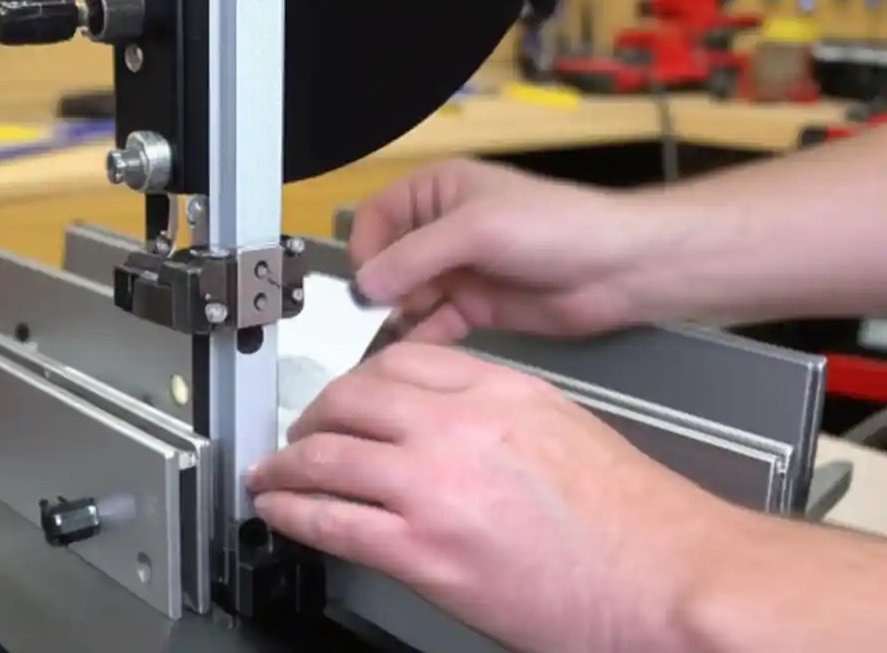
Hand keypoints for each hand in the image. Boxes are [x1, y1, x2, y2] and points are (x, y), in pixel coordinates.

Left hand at [249, 343, 747, 652]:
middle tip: (299, 432)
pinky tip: (280, 511)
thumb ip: (495, 413)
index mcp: (498, 392)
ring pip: (329, 456)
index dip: (354, 380)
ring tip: (274, 473)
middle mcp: (459, 426)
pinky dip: (294, 513)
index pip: (398, 363)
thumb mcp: (563, 429)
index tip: (342, 396)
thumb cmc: (635, 518)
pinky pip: (334, 521)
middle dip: (312, 415)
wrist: (666, 577)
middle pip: (352, 399)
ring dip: (288, 464)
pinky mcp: (425, 551)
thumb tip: (441, 421)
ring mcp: (436, 487)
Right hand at [349, 159, 673, 340]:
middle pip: (386, 260)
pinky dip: (421, 338)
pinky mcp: (474, 308)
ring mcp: (457, 271)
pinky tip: (417, 352)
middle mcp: (441, 230)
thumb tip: (363, 286)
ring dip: (397, 317)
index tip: (370, 281)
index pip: (375, 217)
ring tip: (397, 337)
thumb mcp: (476, 230)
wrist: (619, 269)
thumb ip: (415, 256)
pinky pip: (432, 325)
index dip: (366, 248)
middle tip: (387, 314)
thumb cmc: (552, 228)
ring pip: (406, 296)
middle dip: (382, 288)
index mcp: (437, 191)